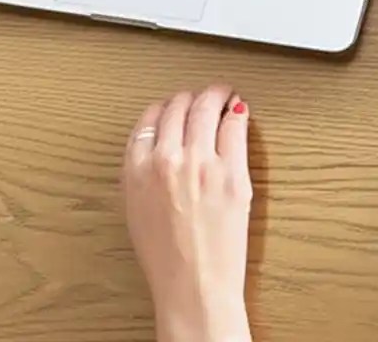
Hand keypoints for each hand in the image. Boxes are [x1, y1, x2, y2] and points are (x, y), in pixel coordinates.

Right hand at [123, 86, 253, 341]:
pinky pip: (236, 127)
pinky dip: (239, 112)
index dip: (166, 106)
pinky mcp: (233, 173)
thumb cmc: (166, 256)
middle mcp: (167, 160)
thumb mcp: (136, 209)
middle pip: (179, 107)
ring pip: (208, 108)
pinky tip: (241, 109)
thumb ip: (143, 173)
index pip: (149, 118)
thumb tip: (158, 146)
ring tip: (225, 93)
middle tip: (205, 95)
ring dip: (217, 94)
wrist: (193, 283)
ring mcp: (202, 164)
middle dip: (192, 97)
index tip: (176, 105)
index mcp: (137, 170)